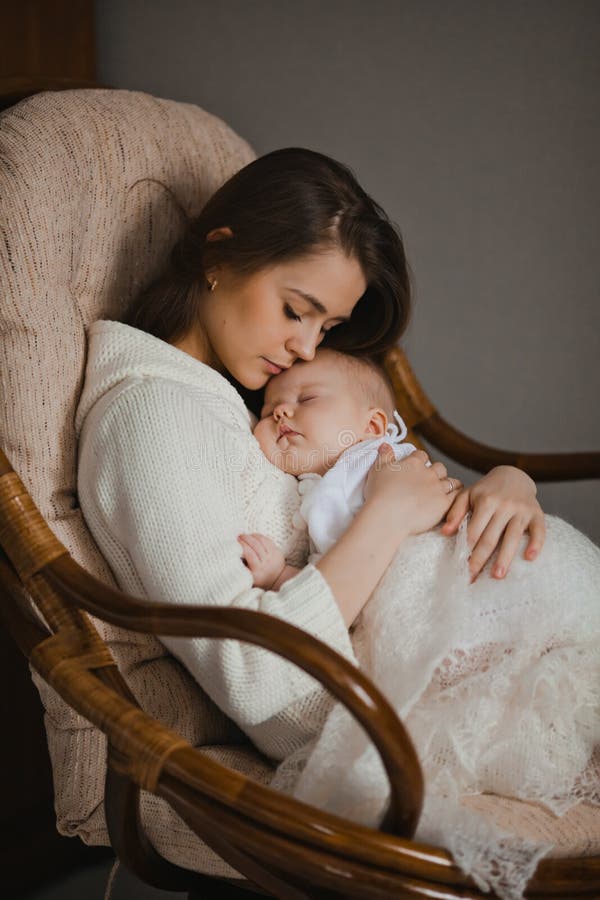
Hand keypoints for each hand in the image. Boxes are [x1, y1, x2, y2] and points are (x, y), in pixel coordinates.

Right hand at [237, 532, 285, 588]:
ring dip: (251, 536)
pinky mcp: (277, 551)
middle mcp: (266, 563)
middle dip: (246, 538)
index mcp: (257, 571)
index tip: (235, 542)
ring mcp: (273, 556)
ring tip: (244, 536)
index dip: (242, 545)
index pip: (249, 554)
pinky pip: (267, 540)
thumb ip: (241, 566)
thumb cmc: (258, 577)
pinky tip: (252, 536)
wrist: (276, 579)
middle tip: (238, 536)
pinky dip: (258, 536)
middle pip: (255, 545)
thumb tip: (233, 552)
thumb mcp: (248, 576)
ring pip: (261, 541)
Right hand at [364, 445, 462, 535]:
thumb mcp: (377, 470)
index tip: (417, 465)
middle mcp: (428, 473)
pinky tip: (454, 499)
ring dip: (449, 484)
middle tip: (431, 480)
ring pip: (451, 482)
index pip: (421, 456)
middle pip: (439, 467)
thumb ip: (384, 456)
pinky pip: (456, 496)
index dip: (420, 460)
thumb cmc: (380, 494)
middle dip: (436, 472)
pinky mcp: (444, 503)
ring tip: (446, 489)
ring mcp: (438, 488)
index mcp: (413, 464)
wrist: (388, 516)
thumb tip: (386, 446)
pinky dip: (456, 496)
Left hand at [440, 465, 545, 580]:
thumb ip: (455, 512)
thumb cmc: (486, 490)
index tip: (459, 567)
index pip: (474, 531)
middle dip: (480, 558)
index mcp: (486, 501)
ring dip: (505, 557)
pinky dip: (536, 543)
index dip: (466, 549)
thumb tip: (445, 532)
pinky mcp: (537, 513)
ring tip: (497, 576)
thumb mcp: (468, 495)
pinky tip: (530, 558)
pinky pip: (539, 530)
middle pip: (491, 537)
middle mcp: (504, 505)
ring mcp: (522, 510)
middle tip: (472, 577)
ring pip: (513, 537)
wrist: (514, 475)